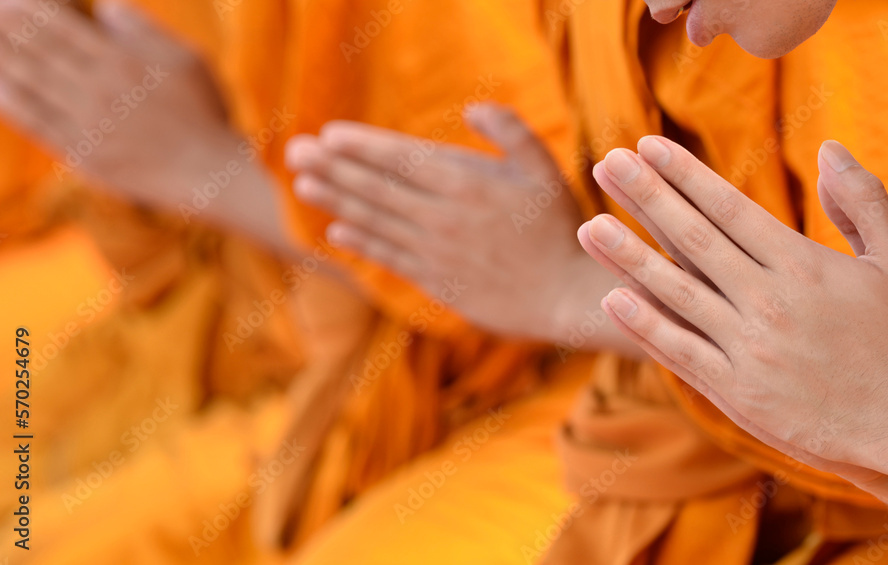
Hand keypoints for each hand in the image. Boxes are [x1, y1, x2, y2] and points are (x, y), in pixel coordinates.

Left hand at [0, 1, 231, 205]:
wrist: (210, 174)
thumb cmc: (204, 113)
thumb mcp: (186, 59)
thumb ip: (143, 29)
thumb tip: (104, 9)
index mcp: (121, 61)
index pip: (58, 26)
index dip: (27, 9)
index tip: (8, 0)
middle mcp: (98, 89)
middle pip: (36, 50)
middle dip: (6, 27)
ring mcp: (87, 124)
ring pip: (28, 83)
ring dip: (0, 58)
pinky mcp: (82, 154)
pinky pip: (34, 123)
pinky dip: (9, 102)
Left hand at [285, 103, 640, 352]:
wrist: (564, 298)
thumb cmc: (559, 229)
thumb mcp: (546, 169)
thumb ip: (511, 132)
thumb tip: (472, 108)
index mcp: (468, 185)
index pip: (403, 159)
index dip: (363, 146)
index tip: (329, 135)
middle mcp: (443, 218)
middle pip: (378, 188)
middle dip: (334, 168)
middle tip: (296, 153)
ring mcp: (436, 253)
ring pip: (376, 222)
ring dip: (337, 201)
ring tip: (303, 184)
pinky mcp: (437, 283)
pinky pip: (390, 259)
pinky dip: (361, 244)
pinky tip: (337, 230)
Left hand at [580, 136, 887, 473]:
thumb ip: (863, 200)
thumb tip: (827, 149)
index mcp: (803, 264)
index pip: (728, 207)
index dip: (684, 175)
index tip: (648, 147)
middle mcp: (769, 301)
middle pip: (693, 239)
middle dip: (645, 197)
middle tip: (606, 164)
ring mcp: (749, 348)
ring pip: (676, 292)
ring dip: (628, 257)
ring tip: (589, 227)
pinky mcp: (737, 392)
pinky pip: (681, 352)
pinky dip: (645, 326)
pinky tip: (612, 298)